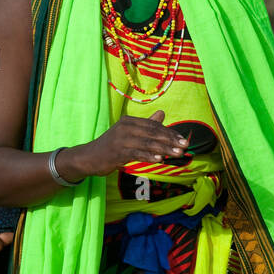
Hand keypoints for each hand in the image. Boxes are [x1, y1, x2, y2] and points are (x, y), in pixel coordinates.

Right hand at [69, 110, 189, 177]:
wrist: (89, 157)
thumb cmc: (112, 145)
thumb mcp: (128, 132)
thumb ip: (146, 124)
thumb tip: (162, 113)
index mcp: (129, 121)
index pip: (153, 125)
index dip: (169, 132)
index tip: (183, 140)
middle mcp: (125, 127)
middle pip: (152, 133)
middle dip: (170, 140)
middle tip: (184, 147)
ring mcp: (120, 140)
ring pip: (147, 144)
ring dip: (164, 149)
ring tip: (177, 154)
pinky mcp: (117, 152)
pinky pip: (137, 154)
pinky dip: (149, 156)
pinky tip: (160, 159)